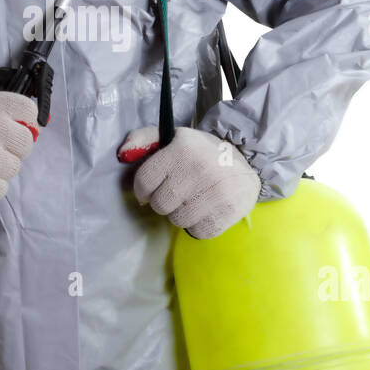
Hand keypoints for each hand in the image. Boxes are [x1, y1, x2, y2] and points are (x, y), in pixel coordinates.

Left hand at [117, 125, 260, 238]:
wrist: (247, 163)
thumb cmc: (202, 153)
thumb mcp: (174, 137)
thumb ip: (144, 140)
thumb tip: (122, 154)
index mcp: (181, 148)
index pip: (144, 181)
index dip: (143, 190)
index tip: (151, 190)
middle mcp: (198, 169)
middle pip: (160, 204)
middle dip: (165, 202)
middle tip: (178, 193)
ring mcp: (216, 191)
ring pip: (178, 220)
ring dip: (182, 214)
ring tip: (193, 200)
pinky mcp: (229, 211)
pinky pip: (198, 232)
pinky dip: (199, 225)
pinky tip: (207, 210)